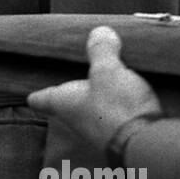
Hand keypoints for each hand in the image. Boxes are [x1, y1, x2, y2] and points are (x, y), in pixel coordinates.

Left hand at [27, 26, 161, 151]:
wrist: (148, 146)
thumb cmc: (116, 108)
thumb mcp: (107, 70)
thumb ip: (101, 51)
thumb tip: (99, 32)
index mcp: (64, 103)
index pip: (41, 99)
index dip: (37, 93)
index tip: (32, 92)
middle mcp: (77, 120)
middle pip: (67, 104)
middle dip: (72, 92)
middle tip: (76, 74)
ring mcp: (98, 132)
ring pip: (91, 112)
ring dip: (98, 99)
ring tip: (106, 81)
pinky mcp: (121, 137)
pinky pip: (115, 119)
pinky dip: (119, 109)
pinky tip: (131, 98)